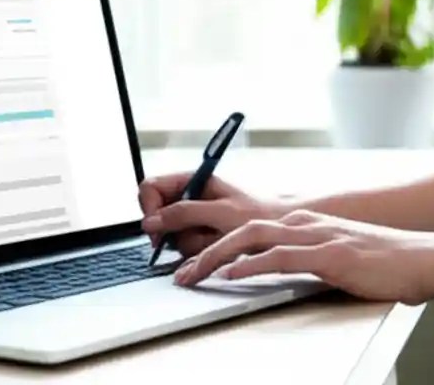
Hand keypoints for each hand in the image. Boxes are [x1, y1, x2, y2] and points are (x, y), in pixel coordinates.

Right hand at [138, 172, 286, 256]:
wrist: (283, 231)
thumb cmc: (260, 214)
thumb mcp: (221, 212)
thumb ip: (184, 214)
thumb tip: (151, 221)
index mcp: (192, 180)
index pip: (151, 187)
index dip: (149, 207)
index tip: (156, 227)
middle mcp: (190, 198)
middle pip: (158, 216)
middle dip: (174, 232)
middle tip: (194, 237)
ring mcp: (194, 219)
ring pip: (172, 237)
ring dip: (192, 244)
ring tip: (217, 238)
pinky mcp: (201, 238)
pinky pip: (186, 250)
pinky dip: (200, 253)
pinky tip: (218, 246)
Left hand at [172, 209, 433, 303]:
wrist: (418, 260)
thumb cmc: (376, 261)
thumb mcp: (327, 254)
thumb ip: (295, 257)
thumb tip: (260, 269)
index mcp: (297, 221)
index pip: (240, 219)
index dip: (204, 226)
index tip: (175, 240)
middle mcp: (299, 222)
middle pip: (235, 225)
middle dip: (195, 237)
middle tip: (167, 256)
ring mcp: (313, 237)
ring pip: (250, 239)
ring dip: (214, 257)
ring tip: (189, 274)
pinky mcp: (328, 256)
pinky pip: (281, 259)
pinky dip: (252, 266)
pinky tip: (232, 275)